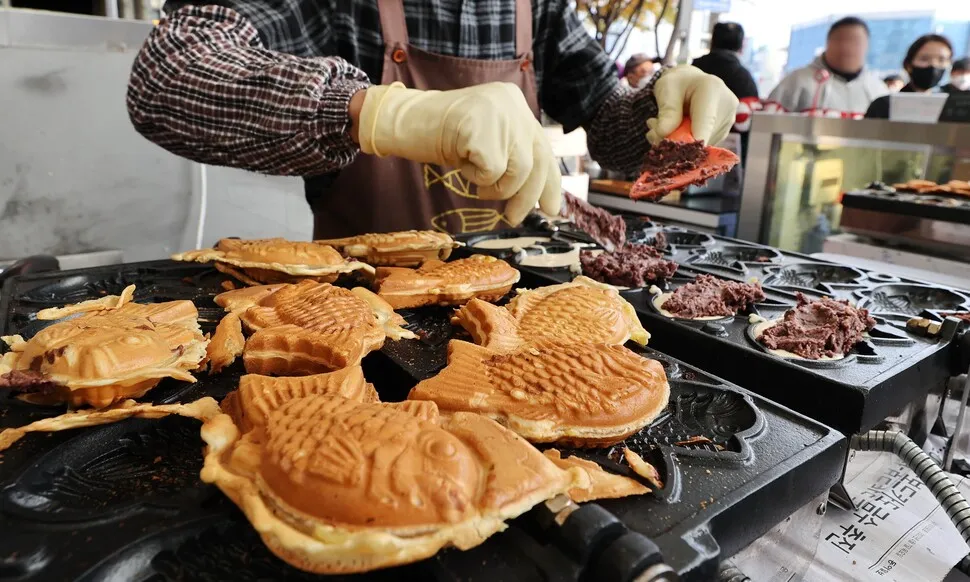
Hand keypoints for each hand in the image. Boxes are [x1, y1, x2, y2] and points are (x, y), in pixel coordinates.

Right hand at [358, 82, 560, 224]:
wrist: (404, 121)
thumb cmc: (439, 134)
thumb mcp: (484, 137)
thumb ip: (511, 152)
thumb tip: (537, 192)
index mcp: (514, 101)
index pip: (542, 146)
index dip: (549, 182)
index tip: (552, 208)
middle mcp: (511, 103)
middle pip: (537, 162)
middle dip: (527, 197)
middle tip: (514, 218)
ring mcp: (498, 114)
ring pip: (518, 171)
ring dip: (496, 187)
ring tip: (475, 182)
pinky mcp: (480, 129)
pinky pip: (492, 172)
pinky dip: (476, 179)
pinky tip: (461, 165)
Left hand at [646, 65, 738, 146]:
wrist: (690, 83)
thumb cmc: (676, 83)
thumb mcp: (666, 89)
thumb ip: (667, 111)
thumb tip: (663, 134)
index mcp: (713, 90)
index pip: (704, 124)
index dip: (689, 143)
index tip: (670, 151)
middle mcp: (726, 107)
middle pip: (701, 138)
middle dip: (675, 140)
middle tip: (654, 130)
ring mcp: (727, 122)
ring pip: (699, 146)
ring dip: (677, 142)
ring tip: (663, 126)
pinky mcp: (722, 133)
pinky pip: (701, 146)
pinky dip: (685, 144)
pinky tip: (676, 130)